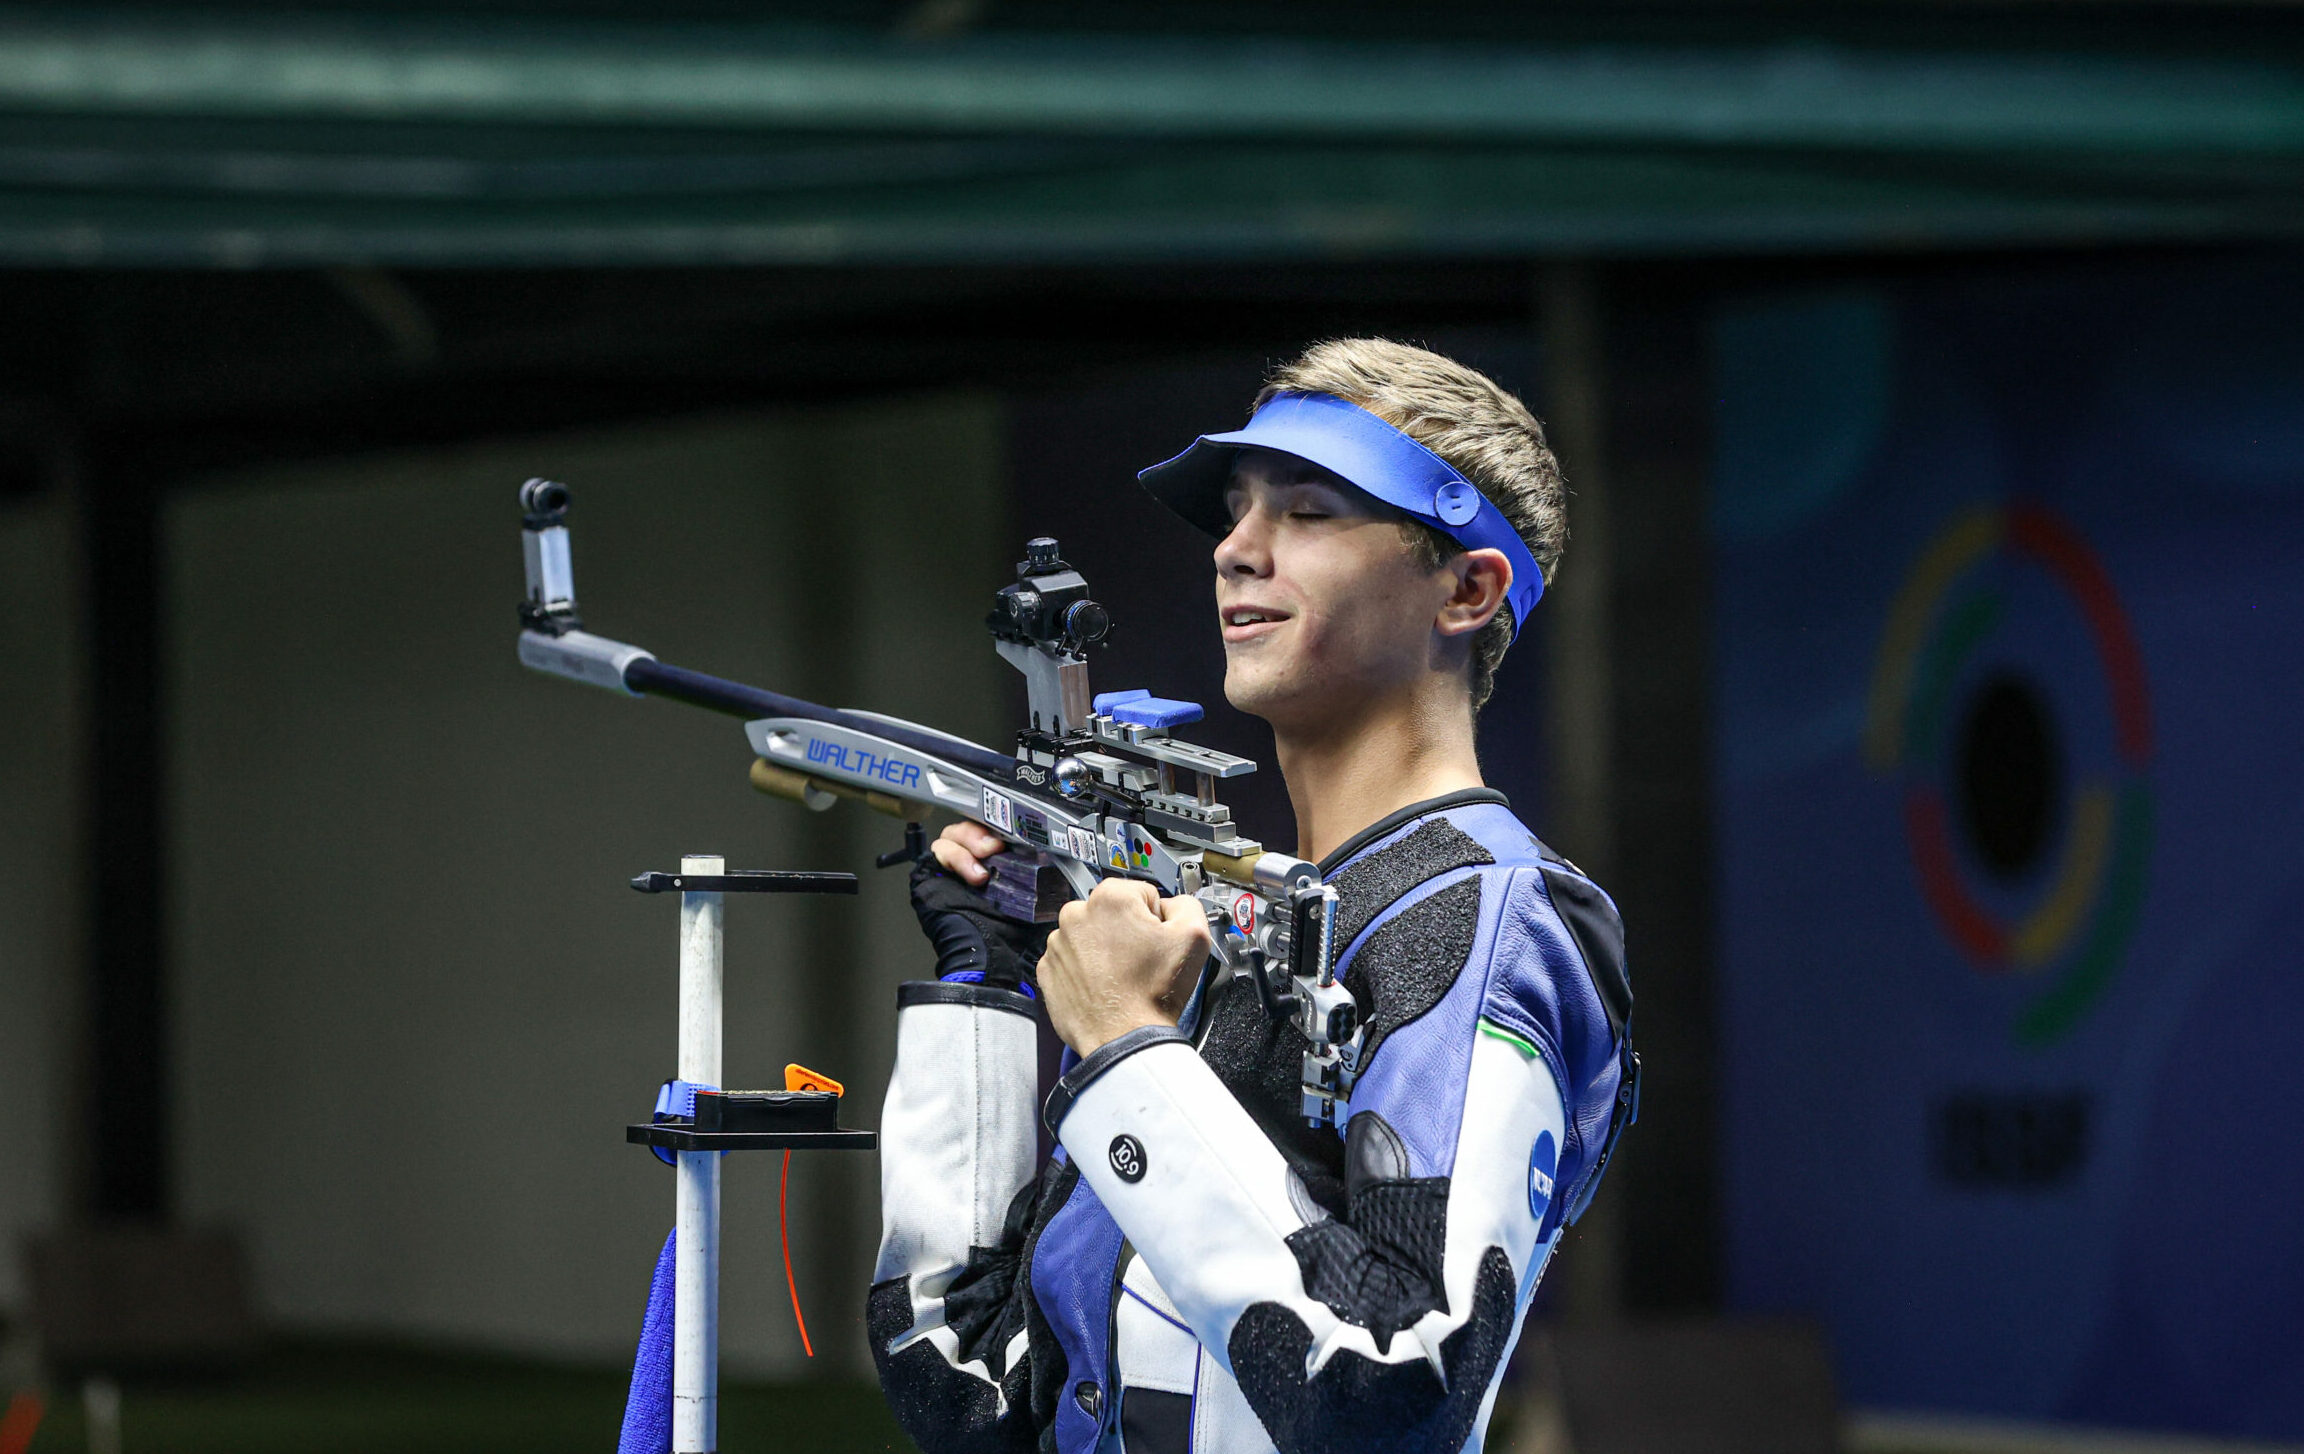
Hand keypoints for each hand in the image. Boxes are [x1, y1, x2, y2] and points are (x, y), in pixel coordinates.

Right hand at [909, 821, 1049, 988]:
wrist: (989, 958)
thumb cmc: (1011, 936)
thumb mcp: (1036, 896)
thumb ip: (1046, 874)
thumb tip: (1068, 856)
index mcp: (1000, 861)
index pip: (995, 827)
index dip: (1002, 823)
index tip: (1017, 830)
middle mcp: (975, 861)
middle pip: (972, 824)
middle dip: (985, 830)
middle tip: (998, 846)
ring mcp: (953, 867)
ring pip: (953, 833)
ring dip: (971, 841)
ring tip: (986, 862)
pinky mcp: (934, 874)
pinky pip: (939, 850)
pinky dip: (956, 856)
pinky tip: (974, 874)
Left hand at [1037, 880, 1212, 1054]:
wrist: (1123, 1039)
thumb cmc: (1153, 993)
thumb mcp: (1194, 936)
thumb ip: (1186, 905)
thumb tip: (1172, 904)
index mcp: (1111, 897)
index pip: (1143, 894)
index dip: (1156, 920)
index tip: (1156, 943)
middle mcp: (1076, 914)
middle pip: (1113, 913)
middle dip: (1127, 932)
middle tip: (1141, 963)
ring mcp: (1058, 943)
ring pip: (1091, 936)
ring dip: (1105, 951)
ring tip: (1122, 978)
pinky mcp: (1048, 969)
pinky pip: (1072, 960)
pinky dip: (1086, 970)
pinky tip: (1104, 987)